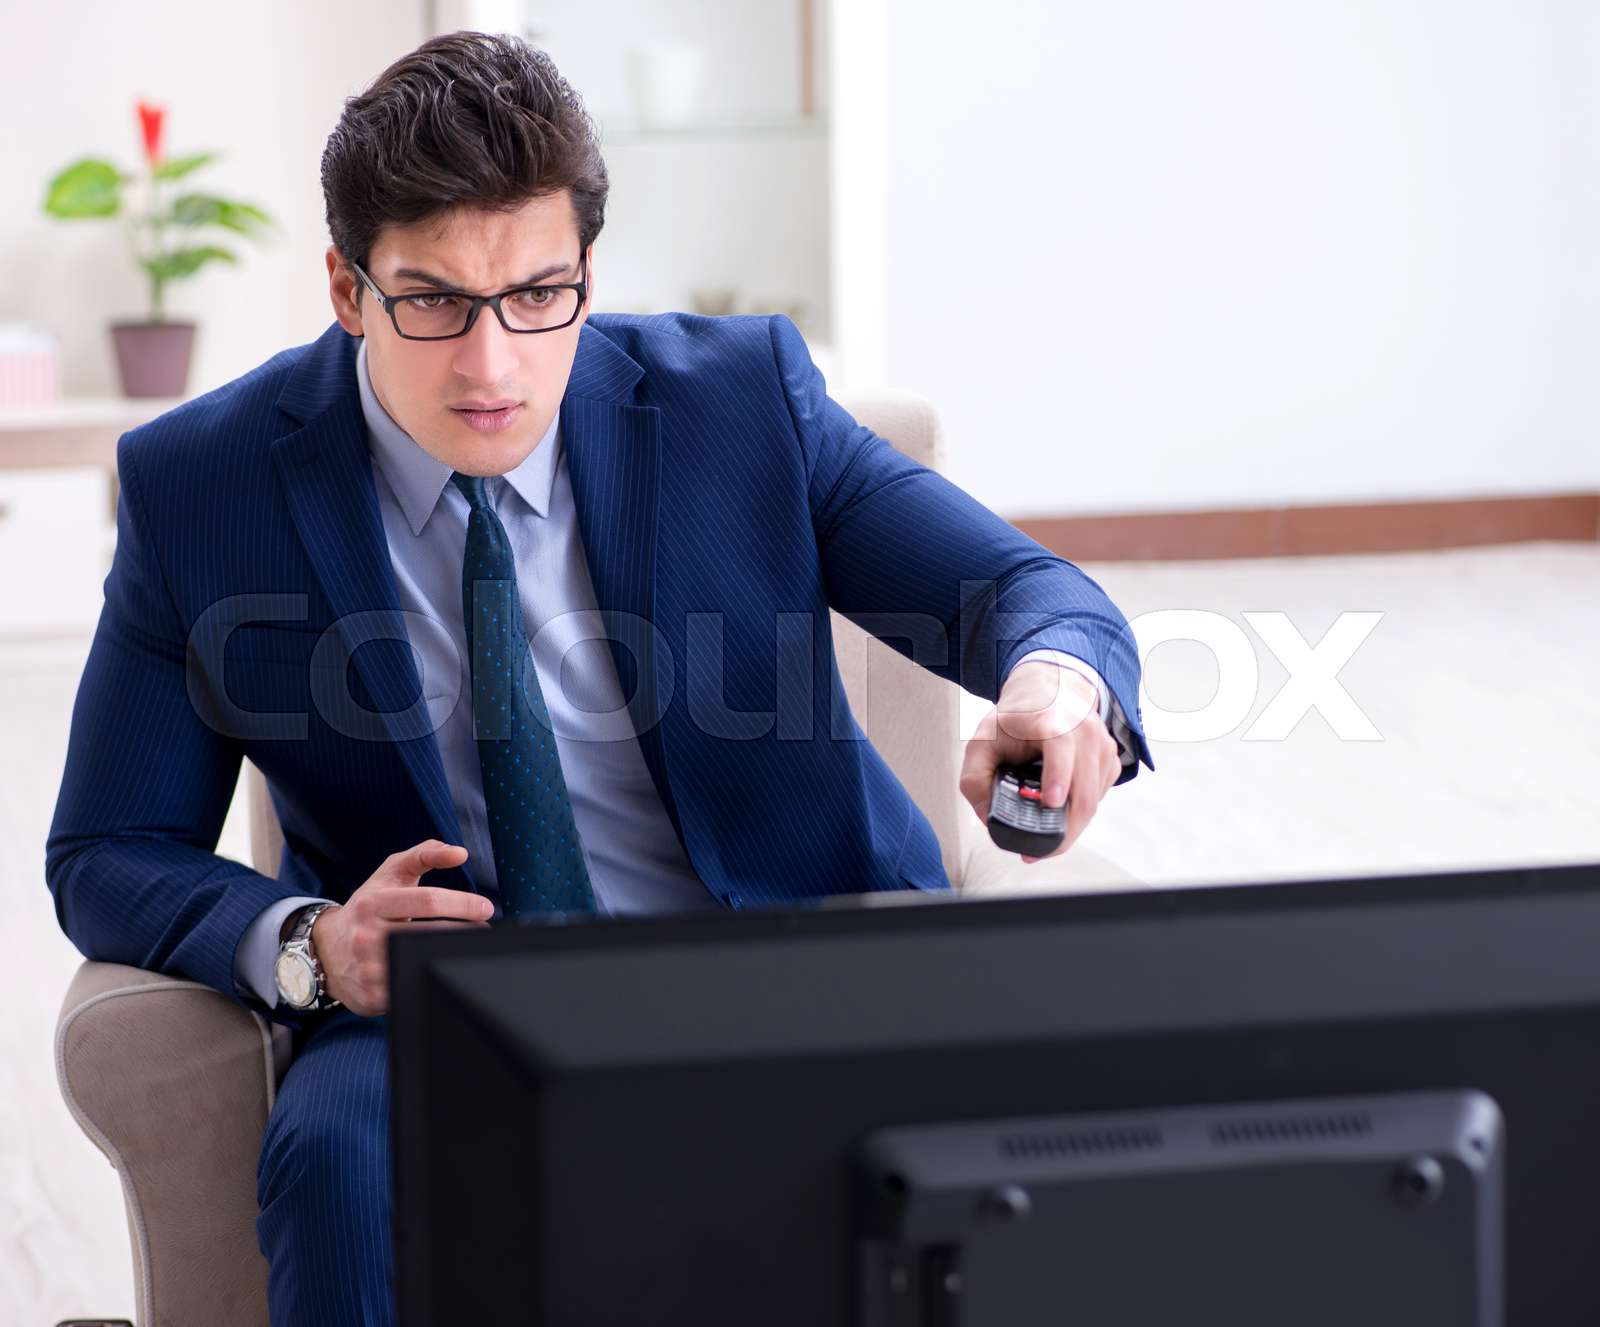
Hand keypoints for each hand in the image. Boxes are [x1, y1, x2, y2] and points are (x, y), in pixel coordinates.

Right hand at [310, 840, 490, 1016]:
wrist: (326, 948)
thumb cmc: (368, 906)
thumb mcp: (390, 874)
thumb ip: (424, 854)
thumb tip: (459, 853)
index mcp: (373, 902)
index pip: (427, 901)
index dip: (462, 904)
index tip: (486, 908)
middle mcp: (367, 935)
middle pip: (429, 934)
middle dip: (466, 932)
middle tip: (485, 931)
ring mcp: (367, 968)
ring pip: (422, 962)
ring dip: (452, 956)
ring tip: (470, 949)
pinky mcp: (371, 996)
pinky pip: (411, 987)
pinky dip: (433, 977)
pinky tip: (444, 970)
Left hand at [958, 662, 1120, 863]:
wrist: (1048, 692)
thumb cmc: (1015, 719)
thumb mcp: (982, 741)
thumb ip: (974, 779)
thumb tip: (989, 817)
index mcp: (1049, 718)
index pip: (1060, 745)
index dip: (1058, 774)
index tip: (1051, 802)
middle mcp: (1082, 729)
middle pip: (1083, 788)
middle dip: (1062, 829)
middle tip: (1036, 853)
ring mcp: (1101, 744)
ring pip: (1094, 799)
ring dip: (1071, 827)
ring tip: (1044, 841)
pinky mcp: (1110, 758)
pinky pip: (1099, 796)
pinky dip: (1080, 813)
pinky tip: (1059, 815)